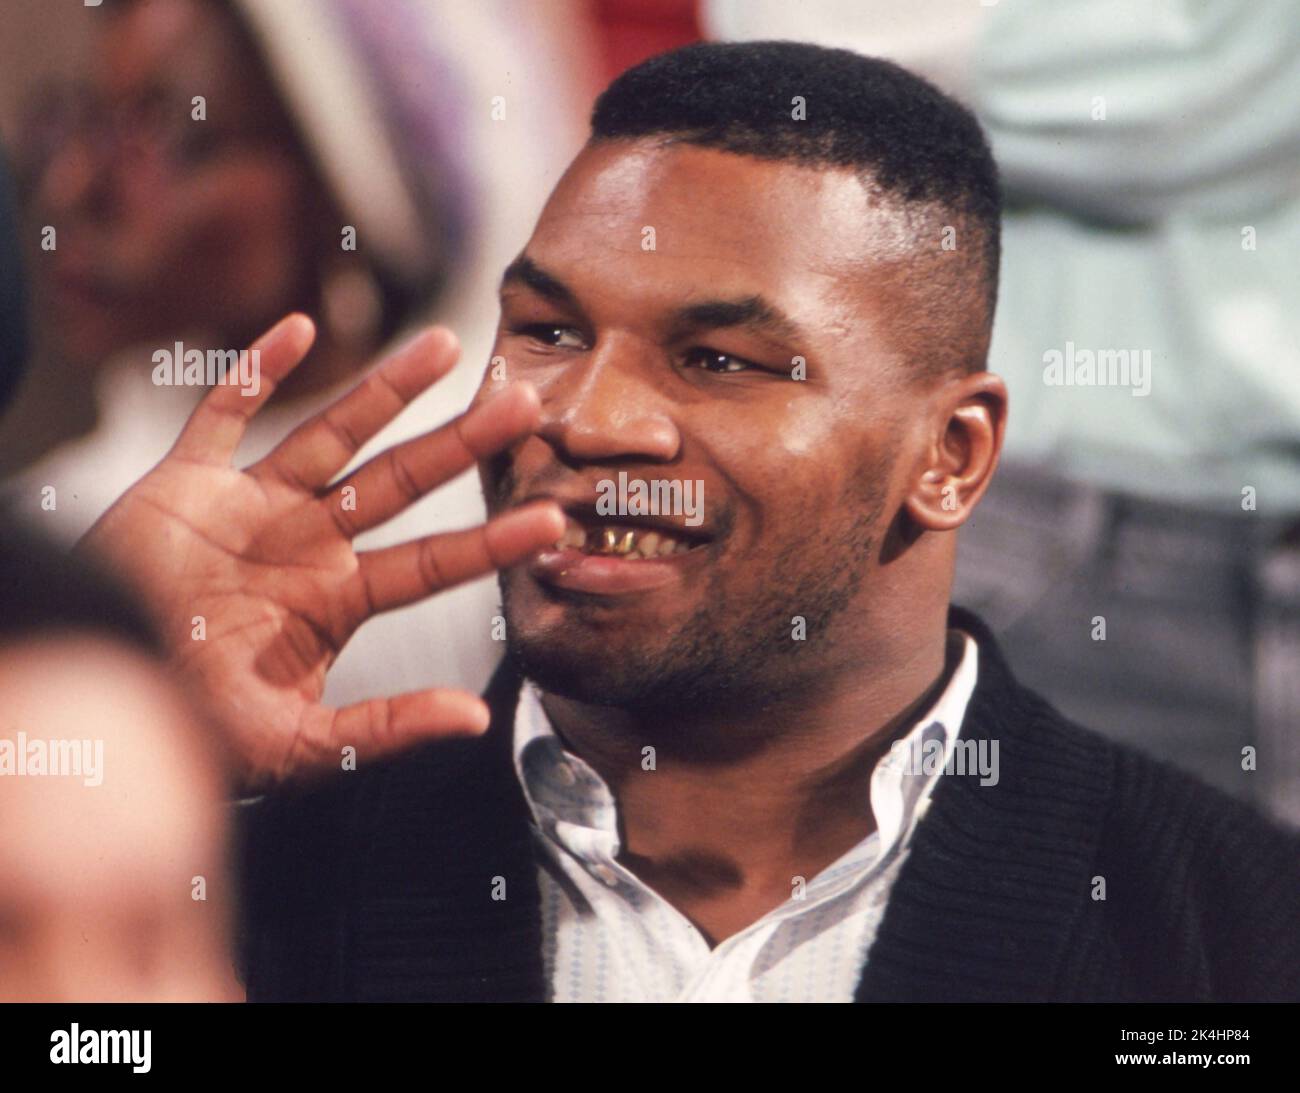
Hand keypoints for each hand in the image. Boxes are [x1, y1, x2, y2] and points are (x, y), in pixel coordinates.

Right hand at [78, 314, 562, 791]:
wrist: (109, 698)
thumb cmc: (198, 728)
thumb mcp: (300, 745)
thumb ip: (386, 727)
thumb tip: (477, 719)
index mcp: (339, 600)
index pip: (433, 563)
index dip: (491, 542)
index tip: (553, 520)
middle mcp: (309, 543)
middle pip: (402, 481)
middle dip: (462, 442)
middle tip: (525, 402)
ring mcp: (253, 508)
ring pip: (333, 433)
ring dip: (387, 388)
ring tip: (447, 344)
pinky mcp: (188, 484)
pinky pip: (225, 414)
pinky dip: (254, 370)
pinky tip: (300, 328)